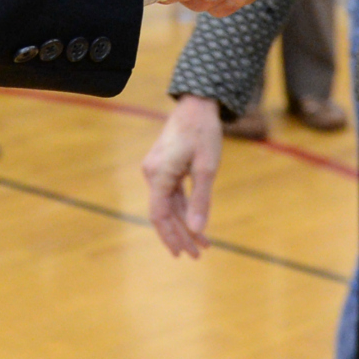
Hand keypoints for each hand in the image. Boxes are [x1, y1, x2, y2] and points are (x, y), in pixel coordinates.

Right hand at [142, 95, 225, 256]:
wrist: (197, 103)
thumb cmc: (203, 132)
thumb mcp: (207, 167)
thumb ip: (201, 200)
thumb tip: (197, 229)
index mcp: (159, 174)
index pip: (159, 214)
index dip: (171, 236)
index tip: (183, 254)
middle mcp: (152, 173)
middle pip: (164, 213)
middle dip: (181, 235)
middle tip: (198, 255)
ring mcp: (157, 170)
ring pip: (169, 205)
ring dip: (184, 223)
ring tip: (203, 244)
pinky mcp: (164, 167)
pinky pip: (172, 193)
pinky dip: (184, 208)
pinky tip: (196, 221)